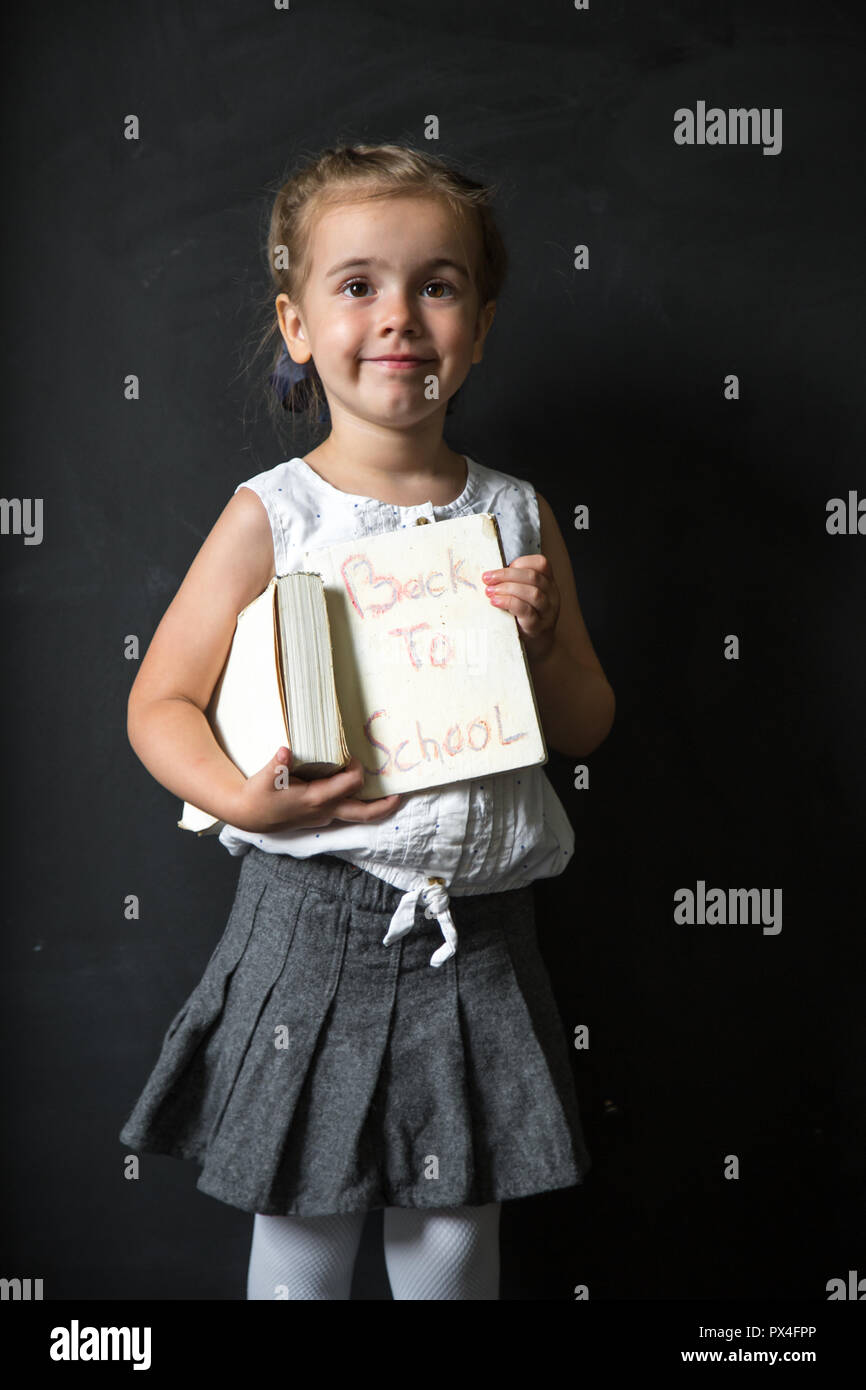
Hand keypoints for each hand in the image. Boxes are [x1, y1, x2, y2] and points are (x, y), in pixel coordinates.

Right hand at [230, 744, 401, 832]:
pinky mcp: (320, 817)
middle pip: (363, 813)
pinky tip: (362, 794)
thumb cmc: (257, 796)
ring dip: (375, 807)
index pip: (348, 784)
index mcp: (315, 799)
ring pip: (356, 815)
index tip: (352, 756)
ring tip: (391, 796)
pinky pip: (346, 813)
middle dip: (384, 806)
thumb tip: (285, 751)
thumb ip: (276, 765)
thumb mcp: (263, 778)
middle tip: (400, 796)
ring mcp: (323, 817)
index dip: (356, 769)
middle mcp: (324, 811)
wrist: (248, 816)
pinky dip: (359, 805)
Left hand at [482, 554, 558, 662]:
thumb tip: (490, 574)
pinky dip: (509, 603)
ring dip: (507, 588)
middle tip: (487, 578)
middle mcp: (552, 596)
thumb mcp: (525, 597)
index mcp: (548, 584)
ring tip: (489, 591)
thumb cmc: (525, 618)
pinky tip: (495, 602)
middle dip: (506, 574)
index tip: (501, 567)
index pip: (541, 564)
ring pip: (533, 593)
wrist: (537, 648)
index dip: (521, 562)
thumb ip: (515, 583)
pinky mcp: (538, 627)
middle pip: (533, 577)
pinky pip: (526, 611)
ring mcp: (547, 612)